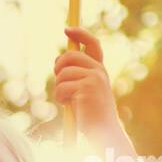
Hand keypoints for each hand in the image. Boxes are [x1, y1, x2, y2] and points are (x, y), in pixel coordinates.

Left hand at [54, 27, 124, 145]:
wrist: (103, 131)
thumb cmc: (91, 115)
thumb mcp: (85, 91)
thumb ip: (76, 75)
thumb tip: (58, 61)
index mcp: (99, 70)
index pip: (92, 44)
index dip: (80, 34)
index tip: (67, 29)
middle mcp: (99, 71)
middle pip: (69, 56)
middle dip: (58, 68)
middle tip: (60, 83)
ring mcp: (93, 79)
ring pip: (62, 74)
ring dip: (59, 89)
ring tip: (68, 100)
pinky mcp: (86, 89)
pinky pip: (60, 87)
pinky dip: (60, 98)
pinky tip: (69, 106)